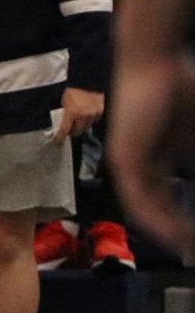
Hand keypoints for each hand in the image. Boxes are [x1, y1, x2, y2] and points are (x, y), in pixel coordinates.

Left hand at [53, 86, 104, 143]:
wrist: (86, 82)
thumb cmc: (73, 90)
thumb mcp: (64, 102)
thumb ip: (64, 114)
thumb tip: (62, 124)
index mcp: (72, 112)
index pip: (64, 129)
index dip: (60, 137)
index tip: (57, 142)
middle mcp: (83, 115)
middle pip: (77, 131)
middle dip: (72, 131)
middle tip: (69, 130)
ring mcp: (93, 114)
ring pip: (86, 127)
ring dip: (81, 126)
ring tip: (79, 120)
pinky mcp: (100, 112)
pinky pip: (94, 120)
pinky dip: (90, 119)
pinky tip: (87, 114)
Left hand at [108, 53, 194, 258]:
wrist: (156, 64)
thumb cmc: (183, 92)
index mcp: (158, 160)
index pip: (173, 200)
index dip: (187, 222)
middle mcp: (140, 166)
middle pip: (160, 210)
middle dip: (181, 234)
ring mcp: (129, 164)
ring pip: (148, 210)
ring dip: (171, 233)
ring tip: (190, 249)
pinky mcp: (124, 160)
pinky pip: (139, 198)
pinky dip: (157, 219)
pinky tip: (176, 235)